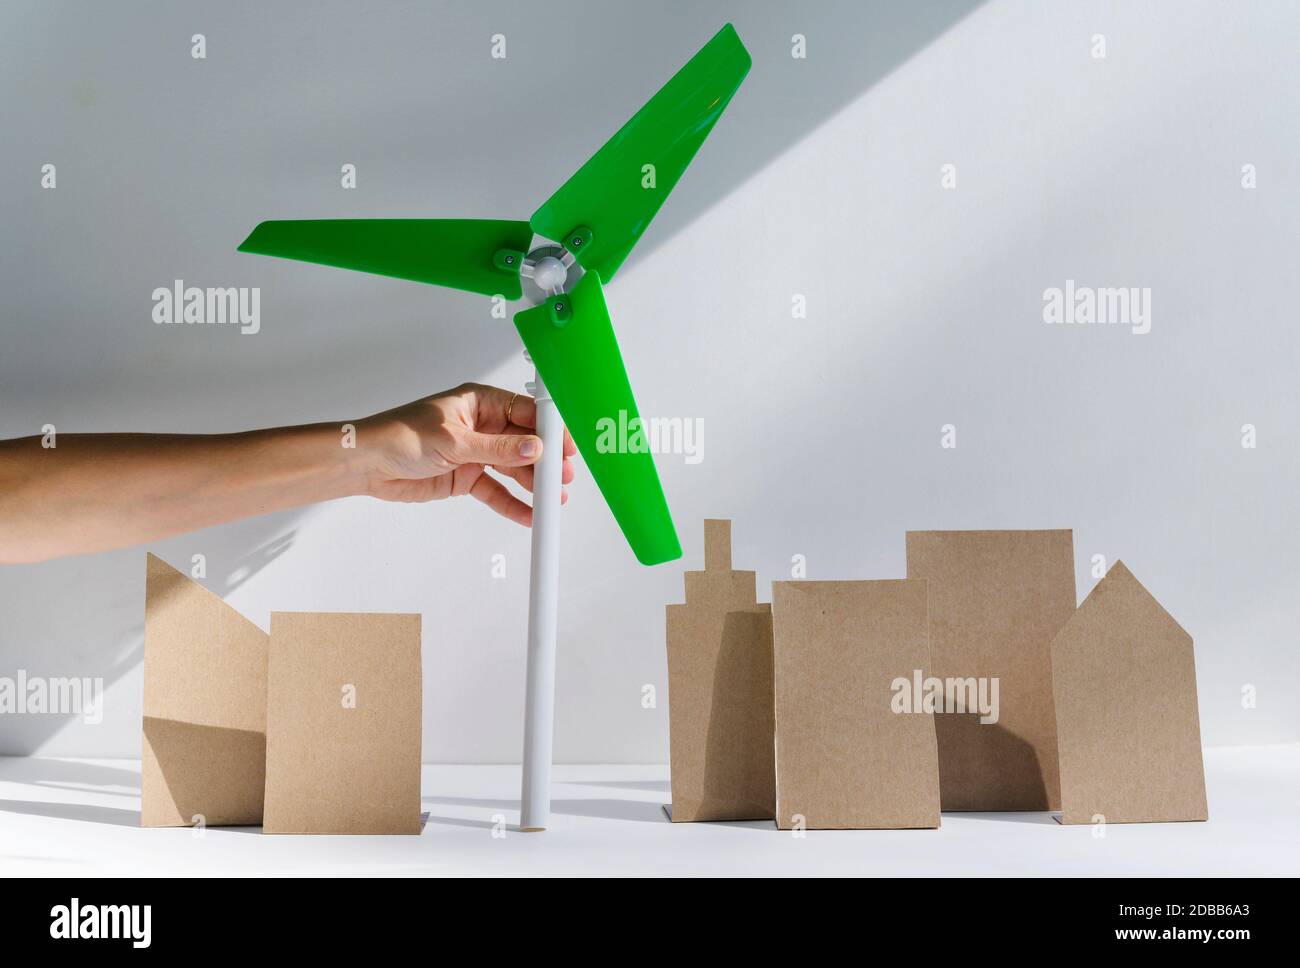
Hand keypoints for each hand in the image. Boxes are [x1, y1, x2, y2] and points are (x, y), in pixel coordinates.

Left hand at [359, 383, 576, 525]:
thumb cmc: (399, 435)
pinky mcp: (466, 477)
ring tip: (553, 500)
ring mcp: (475, 452)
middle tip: (564, 478)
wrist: (367, 464)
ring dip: (534, 484)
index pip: (526, 412)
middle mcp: (482, 426)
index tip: (567, 447)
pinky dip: (512, 503)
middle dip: (546, 461)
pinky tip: (528, 514)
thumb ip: (497, 448)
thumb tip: (534, 448)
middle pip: (525, 442)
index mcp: (480, 403)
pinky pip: (496, 491)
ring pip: (514, 468)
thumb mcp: (454, 440)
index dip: (549, 429)